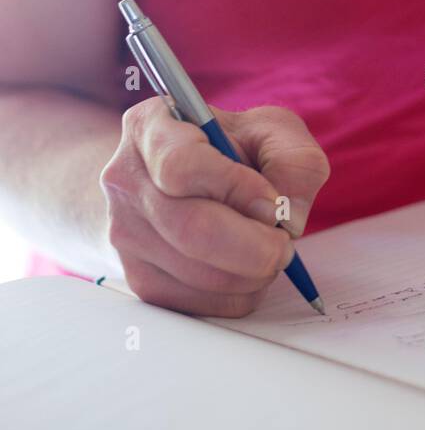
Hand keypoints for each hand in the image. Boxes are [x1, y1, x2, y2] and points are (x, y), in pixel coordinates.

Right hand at [99, 97, 329, 316]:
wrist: (176, 176)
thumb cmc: (225, 148)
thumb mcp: (268, 130)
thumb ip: (293, 160)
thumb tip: (289, 217)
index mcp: (150, 127)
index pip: (181, 165)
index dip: (235, 189)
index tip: (272, 203)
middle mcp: (127, 180)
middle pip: (188, 228)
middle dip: (253, 245)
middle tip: (284, 244)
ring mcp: (125, 232)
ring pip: (195, 272)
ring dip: (250, 273)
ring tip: (269, 252)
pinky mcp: (138, 277)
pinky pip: (195, 302)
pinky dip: (236, 294)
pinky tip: (246, 270)